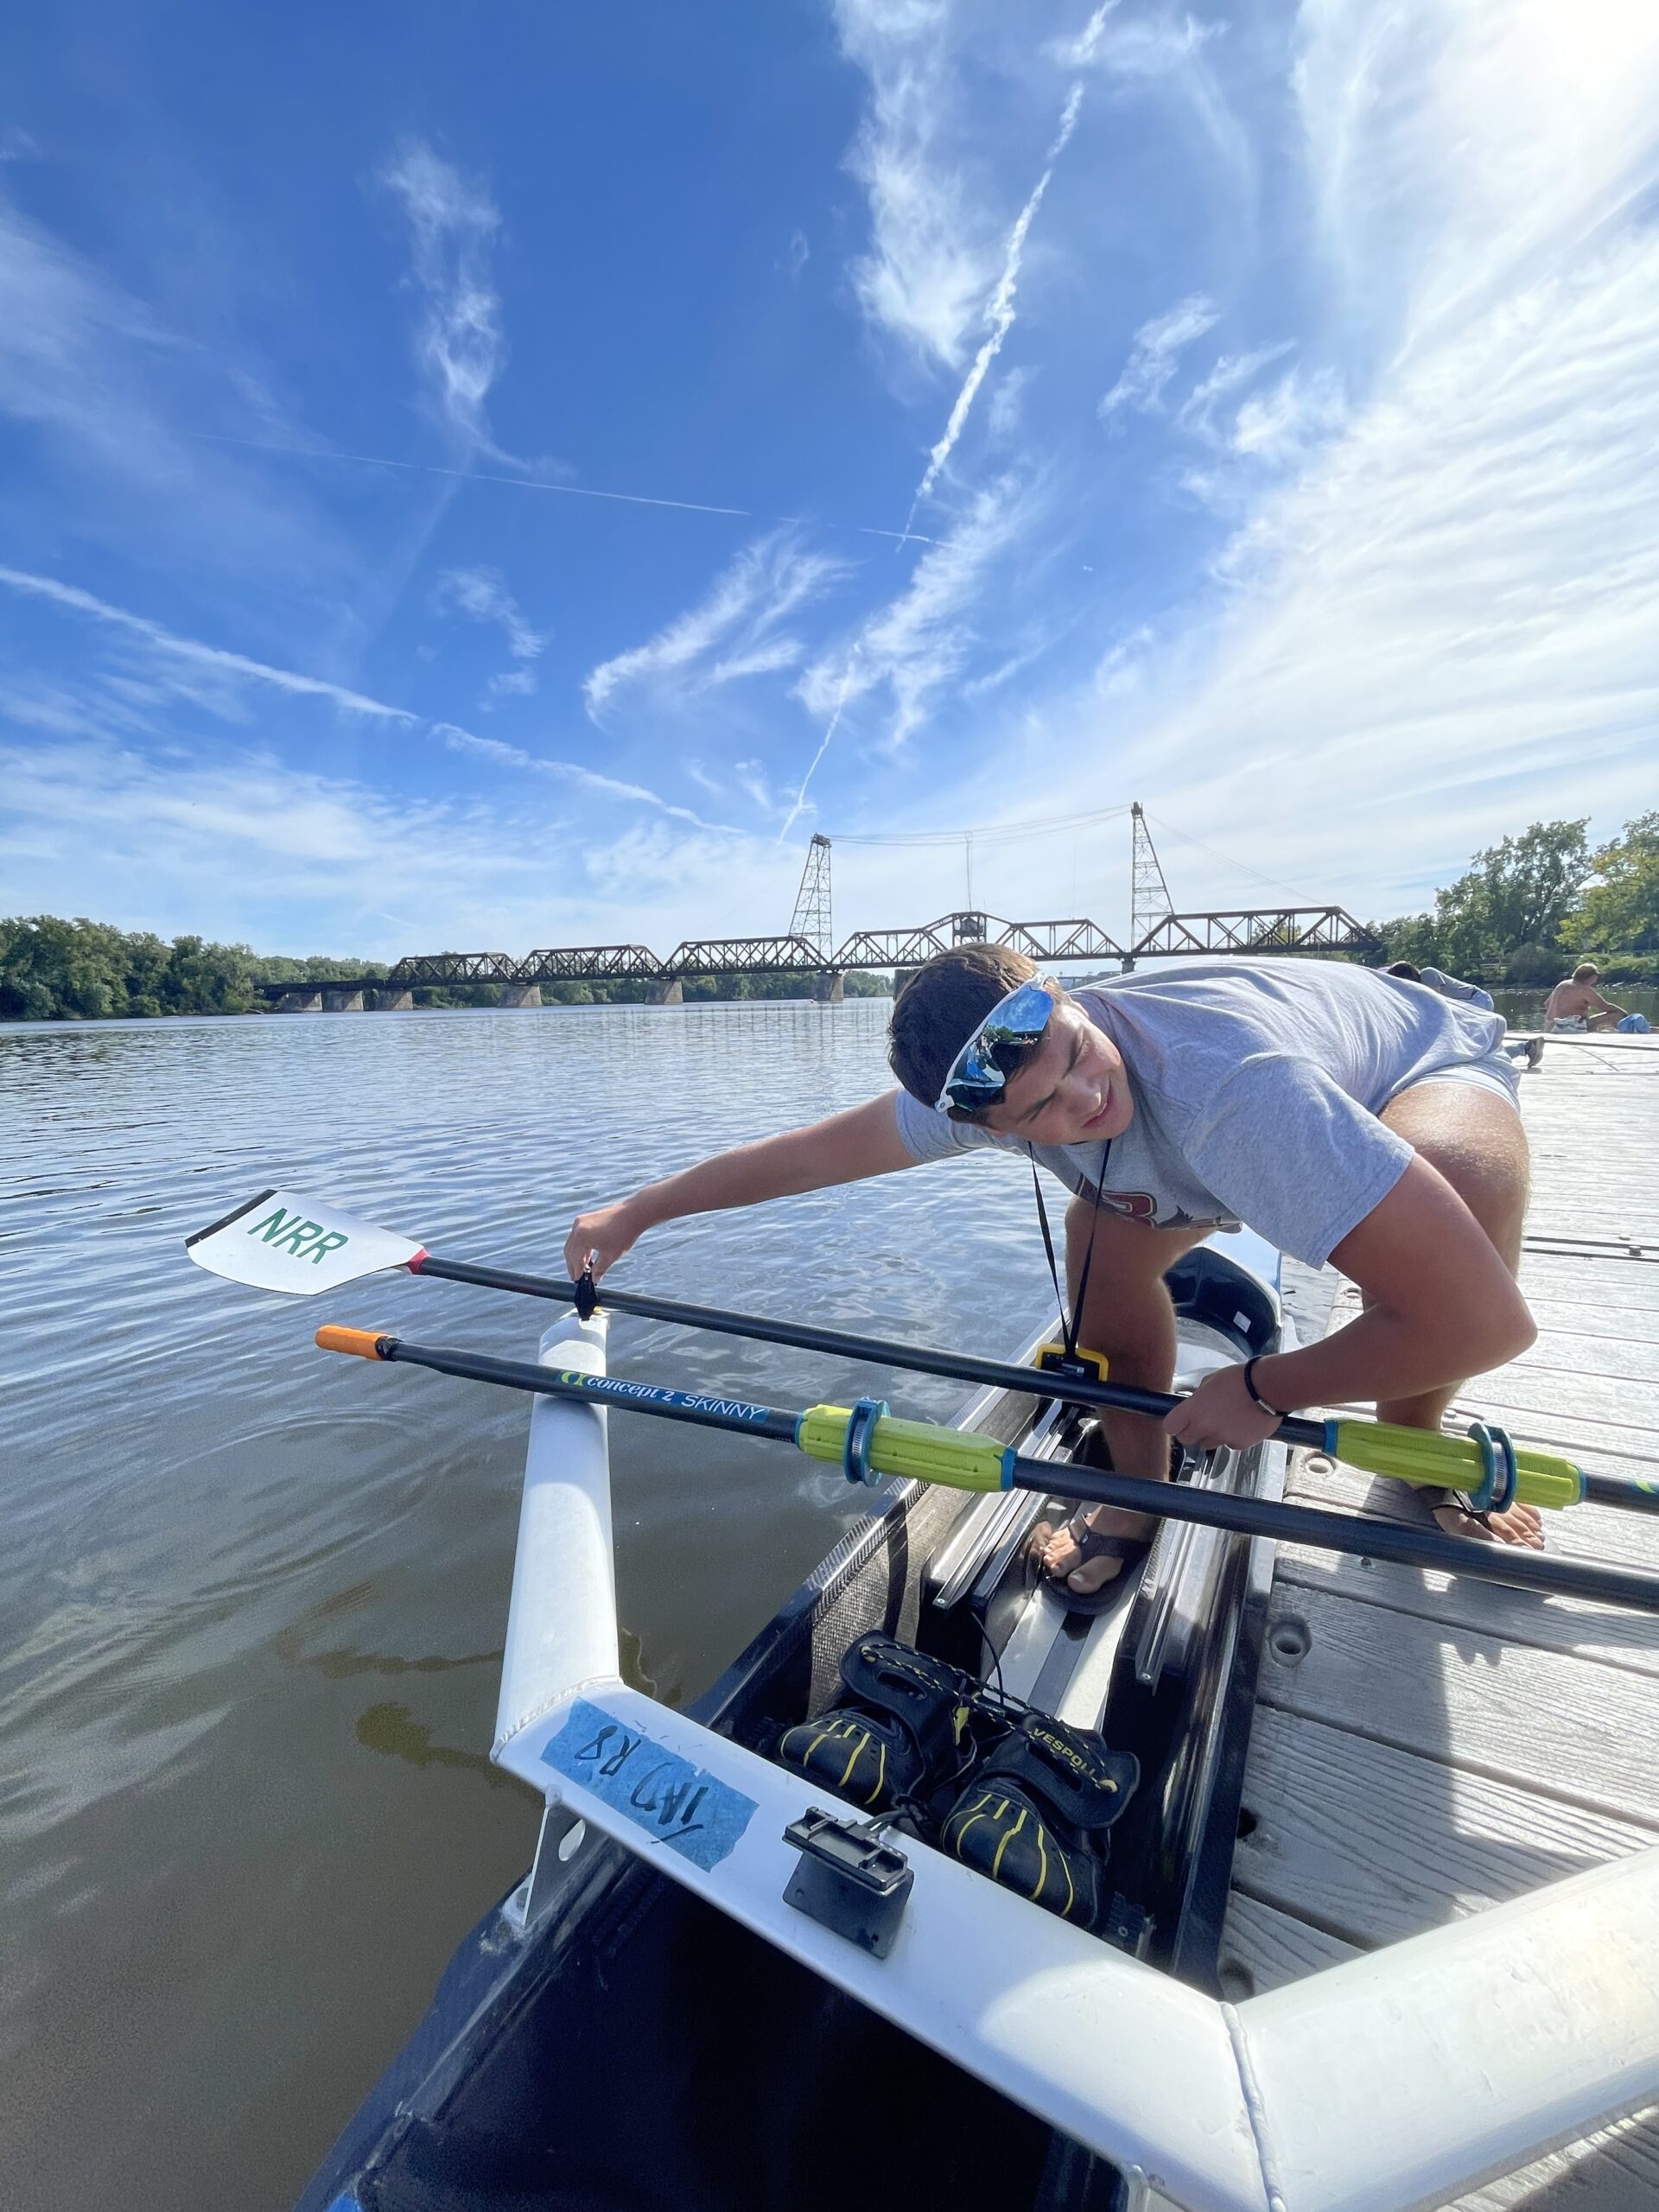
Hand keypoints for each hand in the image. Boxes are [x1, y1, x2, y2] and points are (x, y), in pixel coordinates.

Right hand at [563, 1199, 644, 1284]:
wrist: (633, 1214)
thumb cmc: (623, 1234)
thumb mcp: (610, 1256)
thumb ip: (599, 1269)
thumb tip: (594, 1279)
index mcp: (581, 1237)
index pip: (574, 1259)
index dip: (576, 1271)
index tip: (577, 1280)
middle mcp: (577, 1227)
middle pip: (570, 1251)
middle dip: (572, 1265)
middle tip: (576, 1276)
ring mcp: (580, 1221)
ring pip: (573, 1243)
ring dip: (576, 1256)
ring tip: (582, 1268)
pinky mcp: (586, 1219)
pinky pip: (578, 1236)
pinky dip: (580, 1247)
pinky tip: (587, 1256)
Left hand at [1164, 1364, 1282, 1452]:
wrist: (1269, 1388)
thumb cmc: (1238, 1379)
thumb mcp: (1211, 1380)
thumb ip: (1199, 1395)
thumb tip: (1196, 1402)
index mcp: (1194, 1409)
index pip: (1170, 1426)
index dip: (1174, 1424)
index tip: (1180, 1421)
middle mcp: (1205, 1427)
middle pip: (1187, 1440)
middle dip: (1191, 1432)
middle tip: (1202, 1421)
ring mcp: (1222, 1438)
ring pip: (1209, 1444)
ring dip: (1213, 1435)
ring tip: (1227, 1420)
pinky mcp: (1240, 1445)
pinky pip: (1230, 1444)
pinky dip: (1233, 1437)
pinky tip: (1243, 1424)